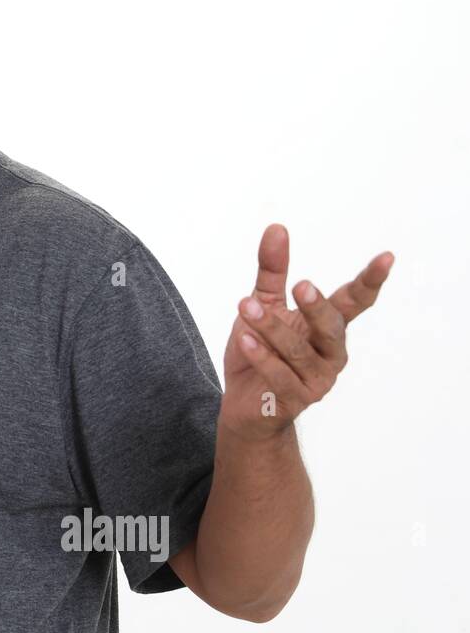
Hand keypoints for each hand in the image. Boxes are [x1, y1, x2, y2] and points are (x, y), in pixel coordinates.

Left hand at [219, 224, 393, 441]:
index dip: (370, 280)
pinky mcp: (296, 399)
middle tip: (302, 285)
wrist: (244, 404)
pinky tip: (245, 340)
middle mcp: (331, 352)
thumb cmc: (259, 350)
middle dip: (317, 307)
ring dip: (272, 329)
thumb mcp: (263, 304)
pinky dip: (262, 358)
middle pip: (332, 327)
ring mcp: (318, 379)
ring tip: (245, 307)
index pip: (354, 301)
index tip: (387, 257)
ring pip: (299, 351)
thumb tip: (276, 228)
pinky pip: (280, 376)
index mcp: (327, 326)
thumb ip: (272, 271)